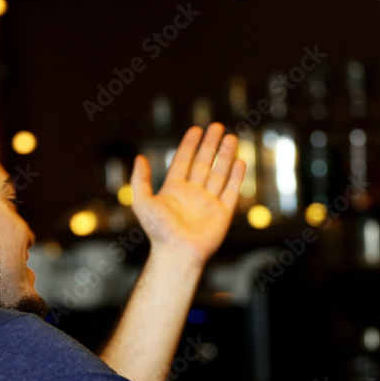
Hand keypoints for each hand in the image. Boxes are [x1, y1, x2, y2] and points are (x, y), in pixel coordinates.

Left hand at [131, 123, 244, 265]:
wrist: (177, 253)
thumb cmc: (158, 231)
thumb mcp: (142, 202)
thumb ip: (140, 179)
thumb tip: (139, 157)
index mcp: (174, 189)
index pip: (184, 161)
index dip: (190, 144)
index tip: (197, 129)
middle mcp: (193, 193)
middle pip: (204, 163)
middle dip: (211, 145)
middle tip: (218, 127)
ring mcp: (209, 202)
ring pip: (220, 173)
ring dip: (226, 155)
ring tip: (232, 138)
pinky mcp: (223, 213)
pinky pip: (232, 191)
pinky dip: (236, 176)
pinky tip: (240, 161)